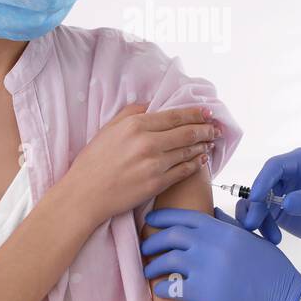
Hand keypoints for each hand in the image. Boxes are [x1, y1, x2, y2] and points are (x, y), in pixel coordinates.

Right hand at [63, 104, 219, 226]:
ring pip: (189, 151)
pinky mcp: (157, 184)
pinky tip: (201, 159)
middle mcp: (148, 143)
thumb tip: (153, 105)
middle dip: (206, 129)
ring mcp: (154, 165)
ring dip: (203, 145)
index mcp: (135, 126)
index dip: (195, 114)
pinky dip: (196, 164)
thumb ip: (131, 112)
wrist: (84, 195)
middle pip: (187, 132)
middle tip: (215, 128)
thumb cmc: (93, 162)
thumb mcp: (108, 129)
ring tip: (210, 142)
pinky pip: (184, 170)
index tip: (206, 112)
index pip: (175, 116)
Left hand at [141, 207, 300, 300]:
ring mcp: (207, 269)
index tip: (151, 220)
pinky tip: (161, 291)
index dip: (164, 217)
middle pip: (171, 235)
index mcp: (227, 231)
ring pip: (166, 260)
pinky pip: (171, 286)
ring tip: (149, 270)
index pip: (187, 217)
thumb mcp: (257, 244)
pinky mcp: (203, 295)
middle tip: (145, 247)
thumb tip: (214, 213)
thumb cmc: (277, 277)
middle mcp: (213, 246)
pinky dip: (162, 288)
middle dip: (153, 240)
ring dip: (152, 265)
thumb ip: (233, 227)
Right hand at [236, 147, 300, 259]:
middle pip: (262, 185)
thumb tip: (286, 203)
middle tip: (253, 224)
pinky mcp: (277, 211)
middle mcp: (286, 174)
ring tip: (271, 237)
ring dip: (257, 218)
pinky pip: (261, 216)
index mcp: (300, 161)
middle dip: (256, 205)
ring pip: (257, 202)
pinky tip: (273, 239)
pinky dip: (262, 227)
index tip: (257, 198)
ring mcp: (280, 192)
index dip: (263, 180)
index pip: (274, 166)